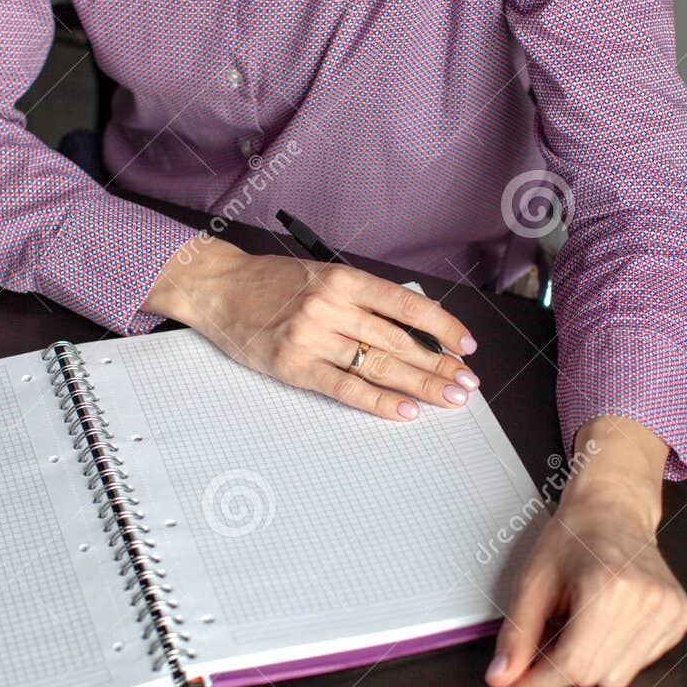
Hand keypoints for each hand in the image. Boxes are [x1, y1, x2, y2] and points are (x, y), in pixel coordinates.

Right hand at [143, 237, 480, 420]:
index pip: (406, 305)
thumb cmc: (273, 284)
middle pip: (399, 340)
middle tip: (467, 384)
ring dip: (420, 385)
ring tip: (449, 398)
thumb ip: (362, 299)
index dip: (443, 327)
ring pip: (378, 364)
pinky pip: (345, 388)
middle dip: (439, 365)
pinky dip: (378, 401)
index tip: (466, 346)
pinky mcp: (294, 365)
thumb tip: (413, 330)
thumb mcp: (322, 275)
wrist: (219, 288)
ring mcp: (312, 337)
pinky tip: (404, 411)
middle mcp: (331, 306)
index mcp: (343, 279)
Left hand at [486, 418, 686, 686]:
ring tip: (583, 621)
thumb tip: (501, 678)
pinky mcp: (681, 617)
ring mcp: (670, 610)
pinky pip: (640, 664)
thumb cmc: (573, 537)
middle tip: (550, 635)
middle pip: (592, 677)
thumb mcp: (532, 581)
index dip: (536, 683)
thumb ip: (516, 635)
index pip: (571, 666)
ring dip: (591, 662)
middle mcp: (647, 601)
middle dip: (561, 668)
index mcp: (609, 588)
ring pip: (617, 678)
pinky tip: (609, 620)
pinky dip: (616, 653)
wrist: (615, 508)